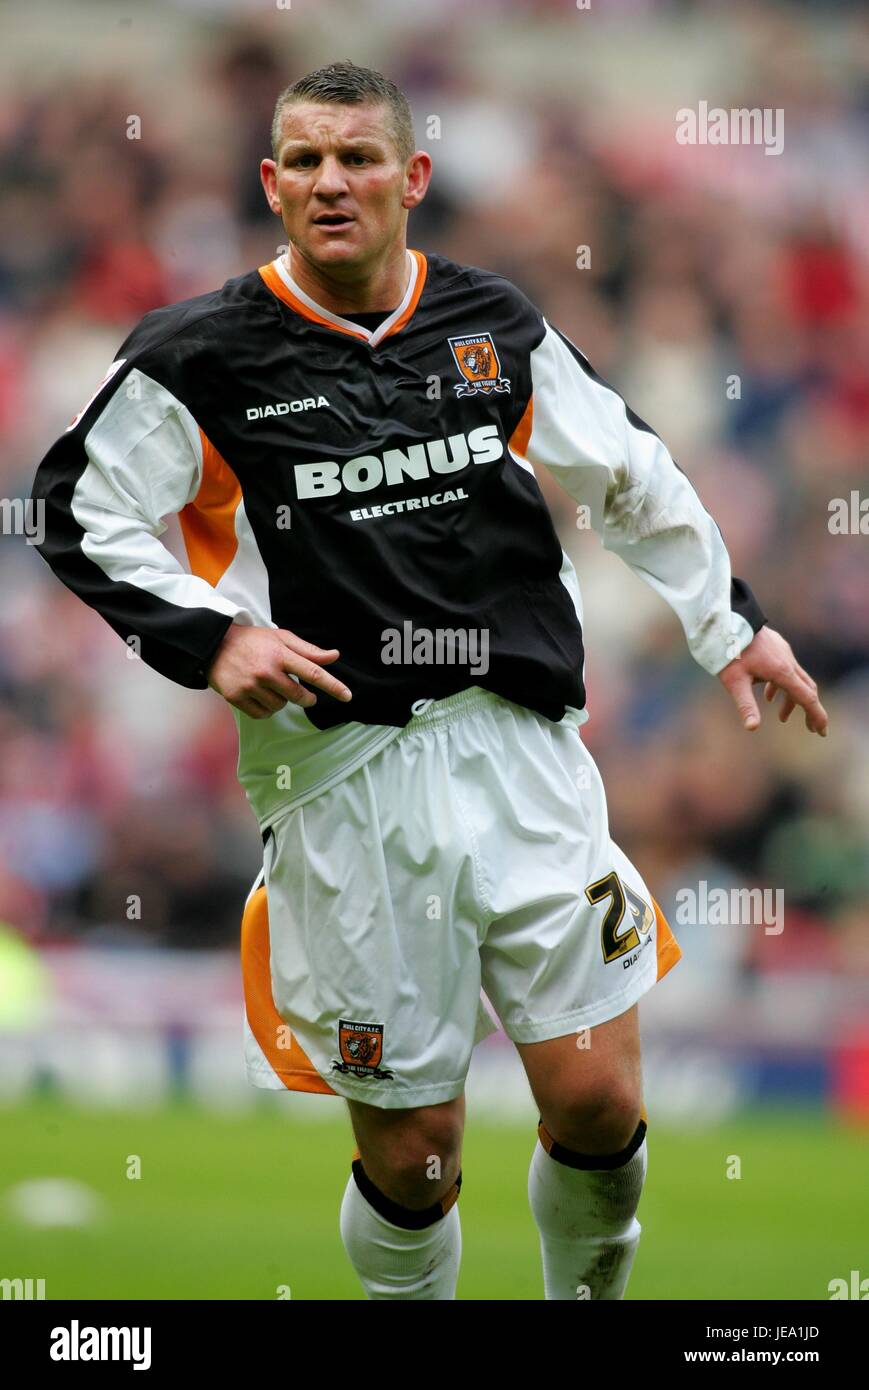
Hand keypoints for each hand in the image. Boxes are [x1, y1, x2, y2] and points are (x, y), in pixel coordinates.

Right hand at [206, 624, 351, 719]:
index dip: (332, 686)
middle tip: (305, 694)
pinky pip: (263, 714)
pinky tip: (259, 695)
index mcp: (280, 654)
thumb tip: (334, 656)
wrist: (213, 644)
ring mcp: (250, 685)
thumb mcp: (281, 638)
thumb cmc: (252, 641)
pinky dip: (266, 709)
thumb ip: (308, 650)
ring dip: (281, 700)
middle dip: (306, 698)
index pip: (313, 672)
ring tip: (270, 686)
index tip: (347, 696)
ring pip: (280, 706)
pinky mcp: (236, 697)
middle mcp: (266, 670)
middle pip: (298, 696)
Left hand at [717, 627, 827, 736]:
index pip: (807, 698)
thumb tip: (752, 728)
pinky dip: (782, 686)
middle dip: (809, 710)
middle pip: (807, 689)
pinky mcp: (776, 647)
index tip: (822, 732)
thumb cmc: (729, 651)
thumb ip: (746, 705)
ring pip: (796, 679)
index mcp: (782, 671)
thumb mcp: (734, 682)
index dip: (816, 716)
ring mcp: (783, 652)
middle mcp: (788, 661)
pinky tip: (768, 693)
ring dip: (792, 699)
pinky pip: (786, 669)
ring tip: (781, 716)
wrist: (727, 621)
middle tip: (811, 728)